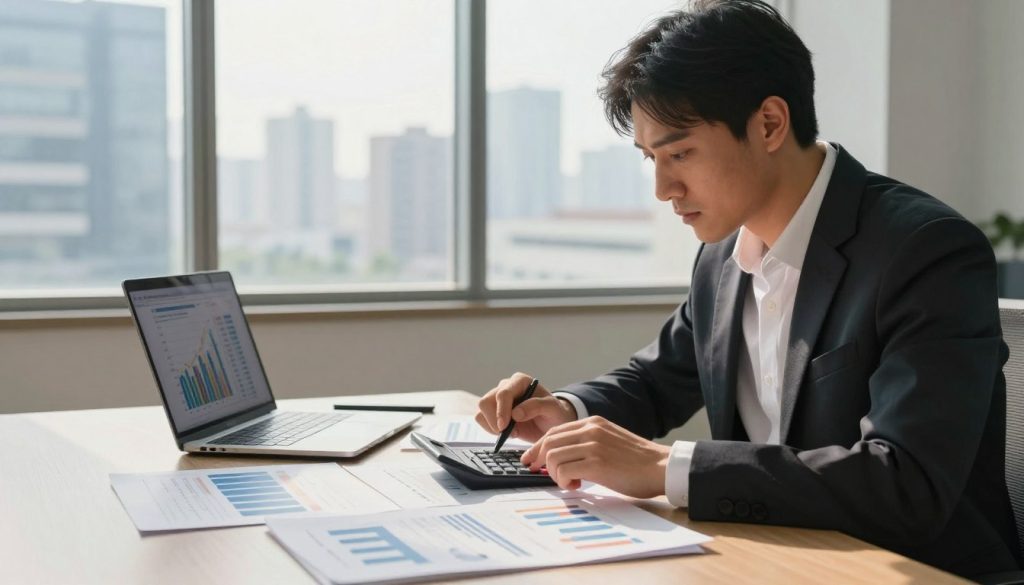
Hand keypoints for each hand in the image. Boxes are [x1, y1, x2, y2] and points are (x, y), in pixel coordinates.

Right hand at [475, 372, 577, 442]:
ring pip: (481, 411)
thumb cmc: (554, 413)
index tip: (504, 427)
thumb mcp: (553, 409)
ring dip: (493, 426)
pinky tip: (508, 432)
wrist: (552, 423)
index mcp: (520, 381)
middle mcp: (506, 387)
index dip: (501, 410)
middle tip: (512, 433)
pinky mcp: (493, 412)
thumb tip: (515, 414)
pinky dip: (491, 429)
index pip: (503, 393)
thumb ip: (537, 406)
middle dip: (495, 420)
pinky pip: (481, 420)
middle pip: (486, 401)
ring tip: (514, 432)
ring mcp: (497, 399)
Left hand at [521, 416, 670, 498]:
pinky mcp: (597, 464)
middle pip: (549, 442)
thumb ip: (587, 443)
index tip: (531, 459)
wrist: (661, 467)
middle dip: (539, 459)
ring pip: (553, 457)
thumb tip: (561, 457)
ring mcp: (594, 446)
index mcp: (593, 423)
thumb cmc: (637, 461)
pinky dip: (564, 481)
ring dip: (554, 473)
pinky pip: (565, 471)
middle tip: (540, 473)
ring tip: (569, 482)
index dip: (538, 446)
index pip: (555, 431)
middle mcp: (591, 430)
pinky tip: (577, 485)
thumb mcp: (609, 440)